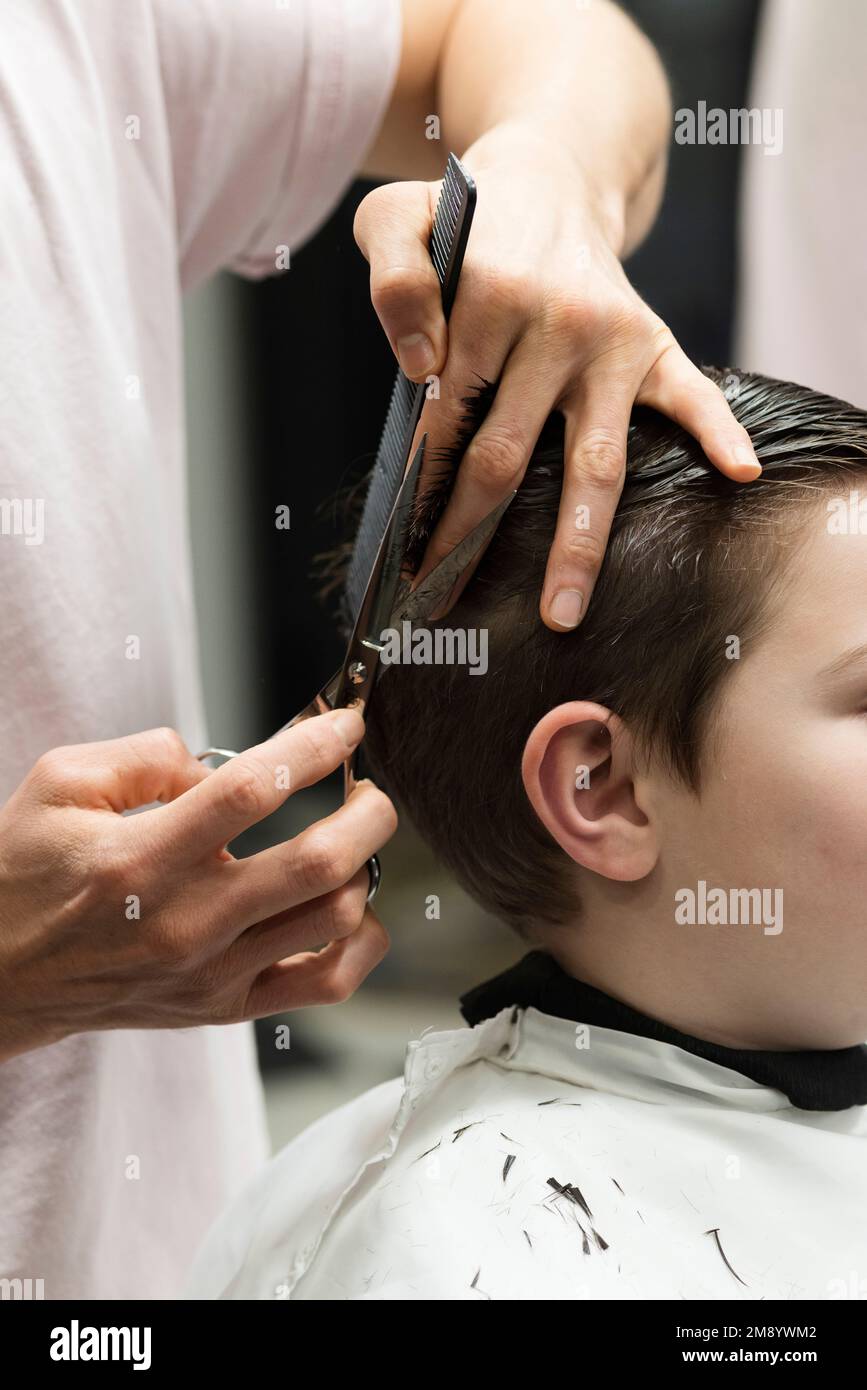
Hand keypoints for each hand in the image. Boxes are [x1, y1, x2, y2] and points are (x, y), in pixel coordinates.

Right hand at [0, 710, 395, 1061]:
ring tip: (353, 839)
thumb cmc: (25, 878)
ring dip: (365, 867)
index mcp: (143, 857)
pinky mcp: (225, 1006)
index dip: (314, 747)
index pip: (253, 791)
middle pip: (317, 862)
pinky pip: (325, 984)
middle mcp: (186, 920)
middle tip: (368, 786)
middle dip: (368, 810)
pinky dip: (359, 941)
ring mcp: (212, 971)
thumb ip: (146, 754)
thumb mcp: (60, 783)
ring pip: (333, 920)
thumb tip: (217, 763)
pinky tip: (349, 906)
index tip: (343, 724)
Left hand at [354, 126, 760, 628]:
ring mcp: (613, 343)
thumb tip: (423, 365)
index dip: (418, 492)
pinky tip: (738, 474)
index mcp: (487, 299)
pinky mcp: (654, 344)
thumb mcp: (396, 217)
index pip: (444, 420)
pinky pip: (693, 394)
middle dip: (468, 540)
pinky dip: (718, 430)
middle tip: (440, 603)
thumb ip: (393, 279)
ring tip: (563, 612)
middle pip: (507, 459)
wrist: (549, 179)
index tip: (402, 556)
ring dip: (579, 544)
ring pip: (595, 461)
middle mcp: (557, 326)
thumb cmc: (462, 218)